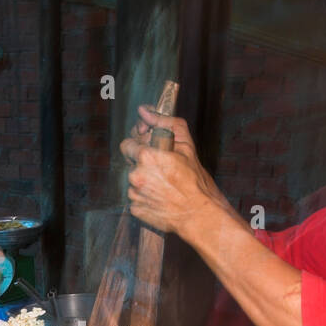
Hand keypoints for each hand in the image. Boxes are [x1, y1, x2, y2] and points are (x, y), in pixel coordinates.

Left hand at [120, 105, 238, 242]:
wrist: (198, 214)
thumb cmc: (195, 181)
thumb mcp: (186, 146)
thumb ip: (165, 123)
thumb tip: (144, 111)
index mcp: (146, 157)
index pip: (127, 144)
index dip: (139, 146)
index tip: (149, 152)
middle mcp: (136, 175)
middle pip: (130, 164)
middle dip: (143, 165)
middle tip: (162, 171)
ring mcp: (134, 194)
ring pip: (132, 182)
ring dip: (144, 182)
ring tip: (164, 186)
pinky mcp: (135, 209)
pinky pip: (136, 199)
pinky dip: (145, 198)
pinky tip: (161, 198)